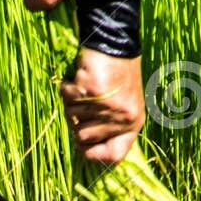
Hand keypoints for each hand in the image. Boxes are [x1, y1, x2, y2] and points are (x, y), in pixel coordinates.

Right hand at [62, 49, 144, 164]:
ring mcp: (107, 105)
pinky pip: (67, 99)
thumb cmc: (118, 74)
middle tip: (83, 103)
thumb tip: (86, 151)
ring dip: (72, 103)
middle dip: (76, 122)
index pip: (113, 155)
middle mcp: (123, 117)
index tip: (83, 148)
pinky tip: (79, 79)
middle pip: (83, 138)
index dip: (94, 155)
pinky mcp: (93, 91)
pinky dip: (67, 88)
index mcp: (133, 123)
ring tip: (84, 87)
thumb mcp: (123, 105)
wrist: (117, 44)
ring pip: (72, 117)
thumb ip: (111, 128)